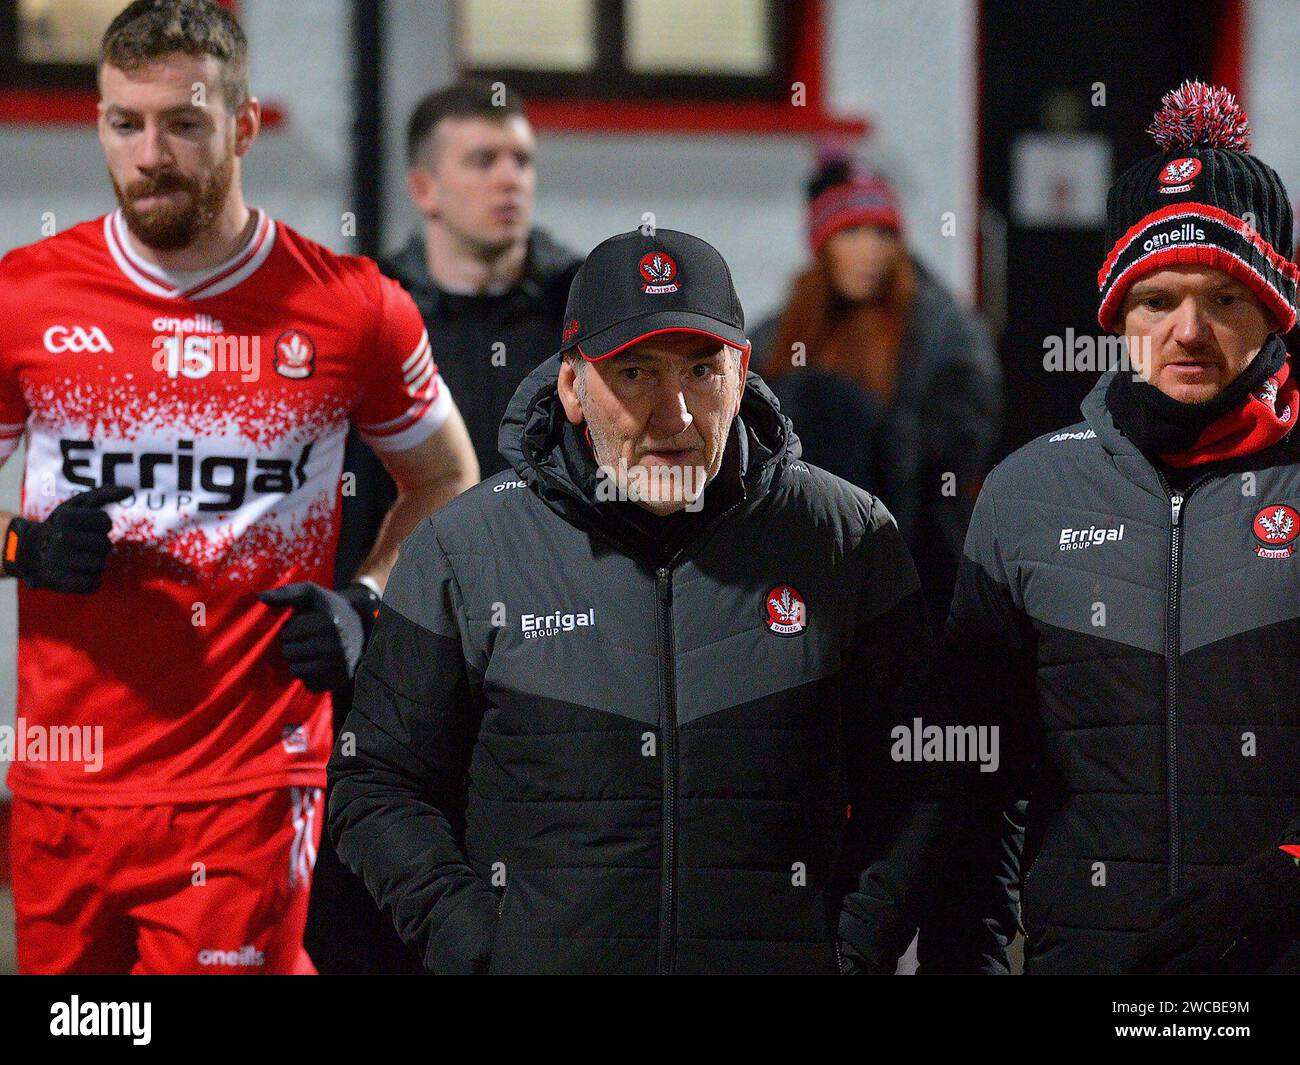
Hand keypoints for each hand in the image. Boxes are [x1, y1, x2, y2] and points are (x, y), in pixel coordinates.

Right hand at [3, 485, 131, 592]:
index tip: (83, 527)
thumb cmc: (61, 525)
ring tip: (75, 559)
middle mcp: (59, 537)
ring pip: (100, 566)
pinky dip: (90, 582)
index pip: (105, 522)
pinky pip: (92, 585)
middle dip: (97, 546)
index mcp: (64, 516)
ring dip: (93, 564)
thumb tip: (130, 490)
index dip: (99, 526)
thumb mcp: (78, 505)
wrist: (26, 552)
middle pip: (106, 546)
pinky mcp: (57, 582)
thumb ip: (105, 494)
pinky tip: (77, 575)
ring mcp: (57, 560)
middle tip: (79, 545)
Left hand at [259, 581, 380, 692]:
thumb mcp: (310, 594)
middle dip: (292, 645)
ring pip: (296, 671)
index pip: (287, 634)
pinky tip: (319, 664)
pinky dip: (310, 676)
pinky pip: (309, 685)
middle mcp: (337, 644)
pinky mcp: (340, 679)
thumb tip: (262, 598)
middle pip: (289, 653)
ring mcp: (340, 664)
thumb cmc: (327, 608)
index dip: (289, 628)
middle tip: (306, 639)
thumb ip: (286, 593)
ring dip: (297, 661)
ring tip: (310, 651)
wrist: (360, 626)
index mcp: (329, 621)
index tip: (302, 624)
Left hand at [1125, 847, 1299, 973]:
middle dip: (1155, 975)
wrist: (1279, 894)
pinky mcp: (1251, 969)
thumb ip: (1172, 905)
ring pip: (1200, 977)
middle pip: (1181, 968)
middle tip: (1135, 975)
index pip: (1165, 939)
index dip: (1141, 954)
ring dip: (1175, 979)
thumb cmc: (1233, 886)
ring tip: (1154, 976)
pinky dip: (1200, 979)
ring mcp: (1237, 956)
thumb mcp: (1200, 886)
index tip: (1123, 963)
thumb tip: (1149, 924)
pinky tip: (1185, 976)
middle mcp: (1220, 939)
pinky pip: (1220, 978)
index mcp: (1204, 915)